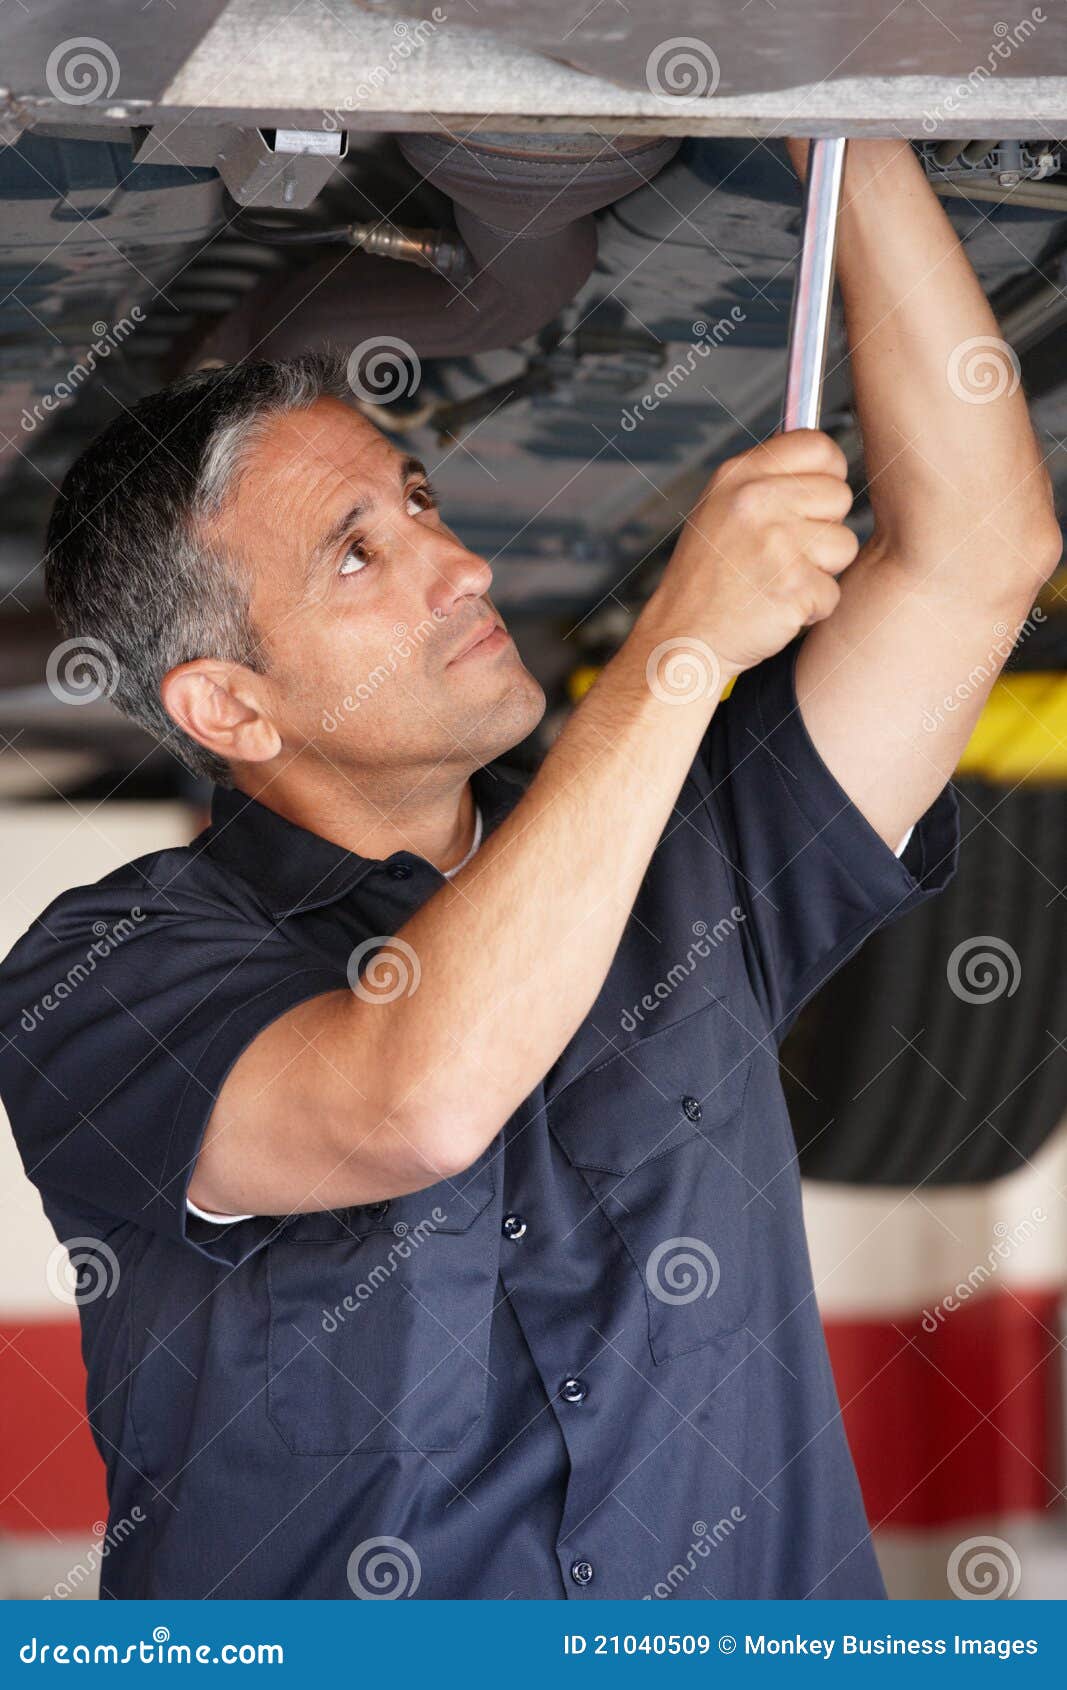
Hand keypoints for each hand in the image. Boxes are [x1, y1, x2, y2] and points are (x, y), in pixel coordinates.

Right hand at [650, 429, 859, 679]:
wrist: (682, 639)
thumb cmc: (705, 580)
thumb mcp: (721, 509)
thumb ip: (768, 480)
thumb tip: (827, 459)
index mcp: (739, 475)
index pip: (818, 446)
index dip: (828, 475)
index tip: (815, 499)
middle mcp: (757, 501)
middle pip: (840, 495)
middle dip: (823, 528)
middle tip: (783, 554)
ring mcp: (776, 543)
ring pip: (844, 545)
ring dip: (820, 571)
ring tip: (776, 581)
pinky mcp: (793, 586)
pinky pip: (833, 592)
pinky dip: (811, 609)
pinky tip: (774, 608)